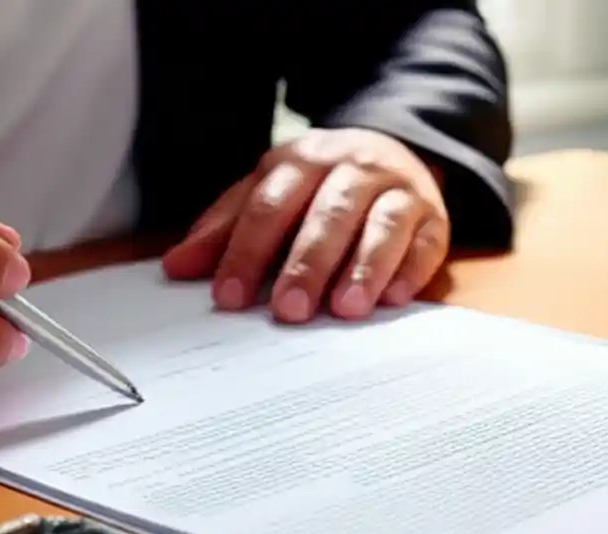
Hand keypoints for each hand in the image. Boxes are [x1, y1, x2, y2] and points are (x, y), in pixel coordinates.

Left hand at [162, 128, 449, 322]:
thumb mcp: (271, 194)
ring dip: (362, 268)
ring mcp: (396, 189)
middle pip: (326, 214)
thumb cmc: (321, 186)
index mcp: (301, 161)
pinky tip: (394, 298)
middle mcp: (351, 168)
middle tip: (288, 310)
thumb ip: (225, 228)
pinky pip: (424, 242)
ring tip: (345, 308)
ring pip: (380, 225)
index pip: (268, 206)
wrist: (394, 150)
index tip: (229, 296)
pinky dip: (410, 270)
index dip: (246, 251)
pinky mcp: (433, 215)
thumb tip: (175, 267)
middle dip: (306, 264)